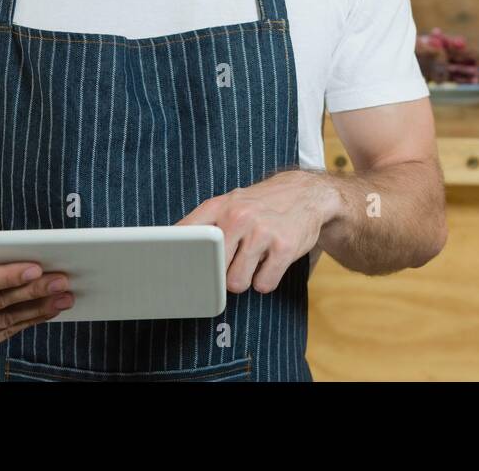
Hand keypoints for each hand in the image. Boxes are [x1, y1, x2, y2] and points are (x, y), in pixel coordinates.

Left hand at [176, 171, 338, 294]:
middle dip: (219, 275)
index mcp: (219, 206)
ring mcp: (262, 232)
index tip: (175, 273)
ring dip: (244, 280)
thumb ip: (203, 224)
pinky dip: (265, 281)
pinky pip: (263, 284)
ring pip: (236, 282)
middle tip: (230, 263)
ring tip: (253, 262)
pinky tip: (270, 263)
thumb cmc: (259, 204)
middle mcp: (238, 217)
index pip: (186, 236)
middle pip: (211, 269)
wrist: (306, 193)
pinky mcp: (284, 247)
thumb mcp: (229, 203)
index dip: (178, 258)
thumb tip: (172, 252)